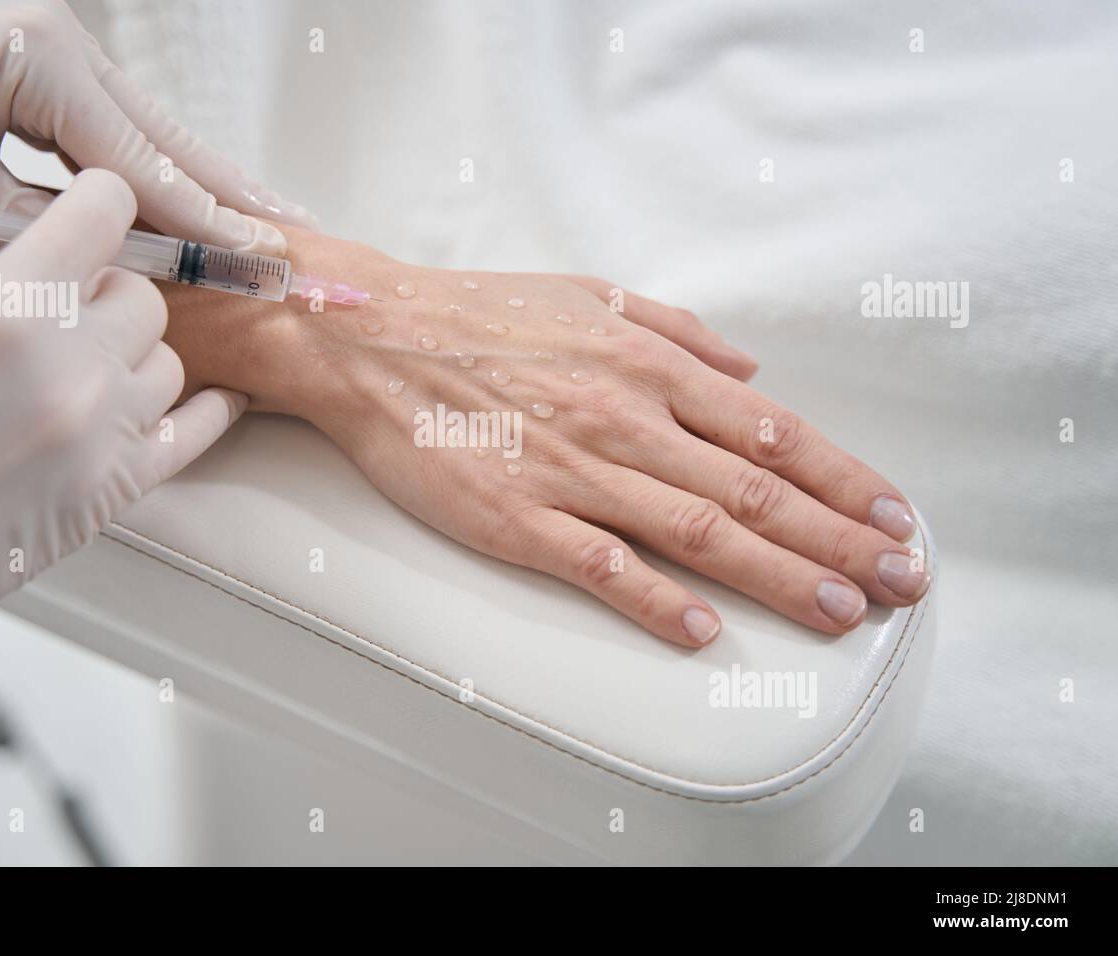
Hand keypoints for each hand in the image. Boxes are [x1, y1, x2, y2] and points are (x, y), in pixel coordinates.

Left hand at [0, 0, 312, 252]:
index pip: (147, 166)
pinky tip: (194, 188)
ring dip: (207, 174)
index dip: (208, 224)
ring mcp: (55, 41)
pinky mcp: (39, 53)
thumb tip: (120, 262)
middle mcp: (64, 40)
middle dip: (238, 189)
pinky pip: (117, 117)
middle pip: (172, 134)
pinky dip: (159, 159)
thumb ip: (43, 226)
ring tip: (268, 215)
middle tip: (301, 231)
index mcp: (44, 62)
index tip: (261, 263)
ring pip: (152, 122)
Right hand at [0, 128, 245, 684]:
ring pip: (169, 362)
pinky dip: (206, 410)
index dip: (100, 201)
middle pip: (144, 295)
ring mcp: (99, 437)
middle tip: (63, 305)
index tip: (88, 210)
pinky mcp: (113, 494)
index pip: (106, 215)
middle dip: (108, 290)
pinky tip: (212, 395)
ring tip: (84, 362)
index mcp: (3, 313)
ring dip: (135, 352)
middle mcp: (69, 371)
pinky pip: (195, 434)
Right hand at [168, 234, 927, 647]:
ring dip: (779, 576)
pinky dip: (657, 600)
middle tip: (902, 581)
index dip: (843, 479)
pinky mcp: (517, 518)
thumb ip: (677, 331)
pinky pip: (599, 566)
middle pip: (753, 492)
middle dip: (839, 540)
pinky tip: (707, 629)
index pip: (770, 433)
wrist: (373, 338)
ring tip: (841, 610)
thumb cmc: (481, 315)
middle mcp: (623, 418)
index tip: (893, 516)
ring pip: (696, 533)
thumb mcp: (589, 293)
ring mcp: (571, 472)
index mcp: (645, 364)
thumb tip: (750, 370)